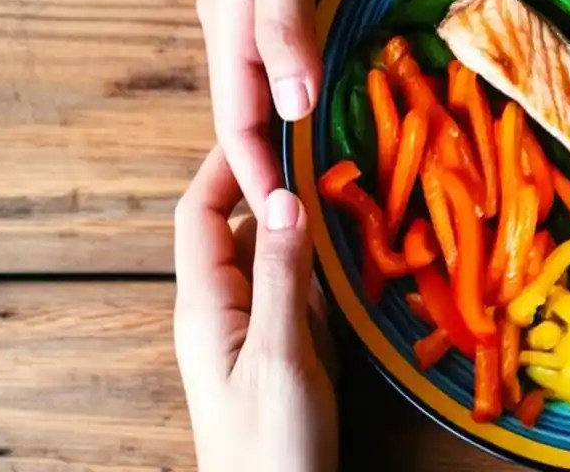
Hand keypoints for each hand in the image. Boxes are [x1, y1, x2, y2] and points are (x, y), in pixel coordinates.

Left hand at [173, 148, 337, 471]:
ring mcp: (260, 330)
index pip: (202, 214)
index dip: (228, 166)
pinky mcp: (289, 351)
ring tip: (362, 196)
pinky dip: (334, 272)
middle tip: (337, 156)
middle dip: (287, 192)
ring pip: (284, 259)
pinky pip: (307, 294)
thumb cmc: (268, 443)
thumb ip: (284, 277)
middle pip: (247, 229)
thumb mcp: (279, 355)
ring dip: (318, 232)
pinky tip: (368, 258)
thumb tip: (289, 198)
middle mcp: (228, 308)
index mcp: (207, 304)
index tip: (274, 128)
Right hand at [197, 0, 410, 216]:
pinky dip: (366, 102)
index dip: (258, 174)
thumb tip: (290, 107)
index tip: (287, 227)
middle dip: (295, 173)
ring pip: (312, 99)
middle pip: (274, 118)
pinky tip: (400, 130)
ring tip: (373, 195)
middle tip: (336, 230)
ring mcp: (306, 19)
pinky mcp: (345, 6)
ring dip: (334, 143)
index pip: (238, 119)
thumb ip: (286, 22)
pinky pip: (349, 68)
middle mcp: (265, 29)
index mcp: (233, 21)